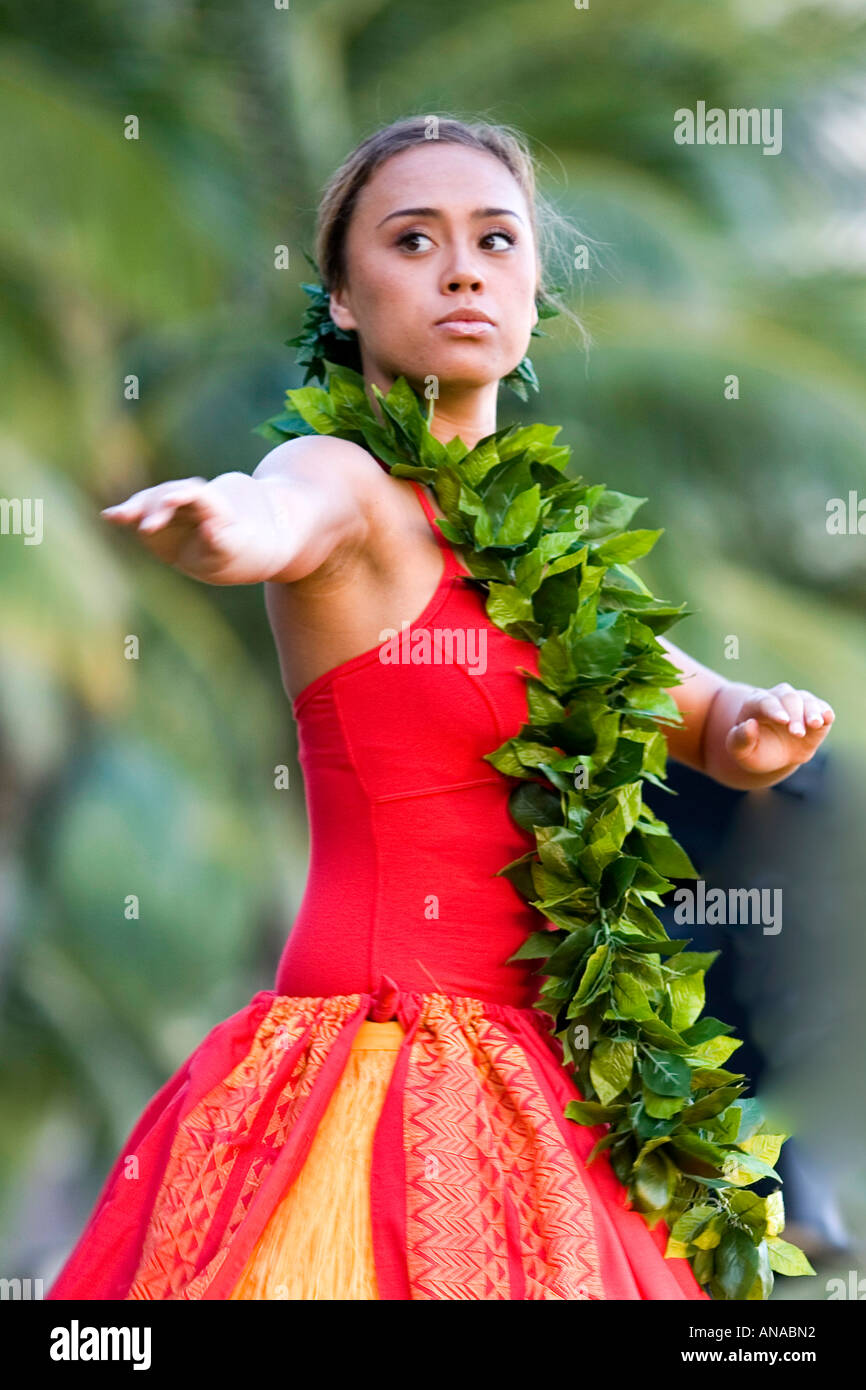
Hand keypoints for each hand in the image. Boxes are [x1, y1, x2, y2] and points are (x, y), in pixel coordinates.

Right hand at [100, 473, 287, 584]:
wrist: (222, 550)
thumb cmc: (232, 549)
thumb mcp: (232, 549)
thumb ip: (222, 541)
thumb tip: (211, 530)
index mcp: (211, 502)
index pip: (195, 493)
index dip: (180, 496)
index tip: (167, 502)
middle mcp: (185, 497)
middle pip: (167, 494)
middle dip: (156, 508)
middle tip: (147, 528)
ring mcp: (165, 505)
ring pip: (149, 501)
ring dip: (134, 508)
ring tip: (118, 517)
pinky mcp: (151, 517)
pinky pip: (137, 513)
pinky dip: (123, 515)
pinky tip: (109, 517)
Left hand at [725, 682, 834, 775]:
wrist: (774, 756)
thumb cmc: (755, 751)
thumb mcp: (740, 750)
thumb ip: (741, 739)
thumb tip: (749, 724)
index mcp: (755, 703)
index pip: (765, 702)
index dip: (774, 710)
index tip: (783, 720)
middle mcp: (778, 698)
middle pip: (788, 698)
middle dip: (794, 715)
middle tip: (796, 733)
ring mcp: (798, 703)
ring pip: (806, 700)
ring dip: (811, 712)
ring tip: (814, 724)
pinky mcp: (816, 712)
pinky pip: (822, 708)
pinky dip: (825, 712)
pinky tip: (827, 718)